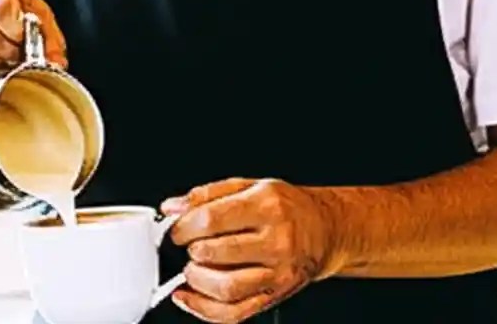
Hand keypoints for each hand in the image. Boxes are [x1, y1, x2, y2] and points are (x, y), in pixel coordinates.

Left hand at [160, 178, 344, 323]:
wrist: (324, 230)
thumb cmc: (285, 207)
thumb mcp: (248, 186)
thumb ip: (206, 194)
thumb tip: (172, 207)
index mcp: (266, 207)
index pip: (212, 219)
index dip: (184, 226)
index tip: (177, 229)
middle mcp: (276, 241)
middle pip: (216, 253)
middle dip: (190, 251)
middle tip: (186, 246)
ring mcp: (278, 273)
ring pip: (226, 287)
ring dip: (196, 280)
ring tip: (191, 268)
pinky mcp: (275, 295)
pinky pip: (235, 312)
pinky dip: (205, 309)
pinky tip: (189, 297)